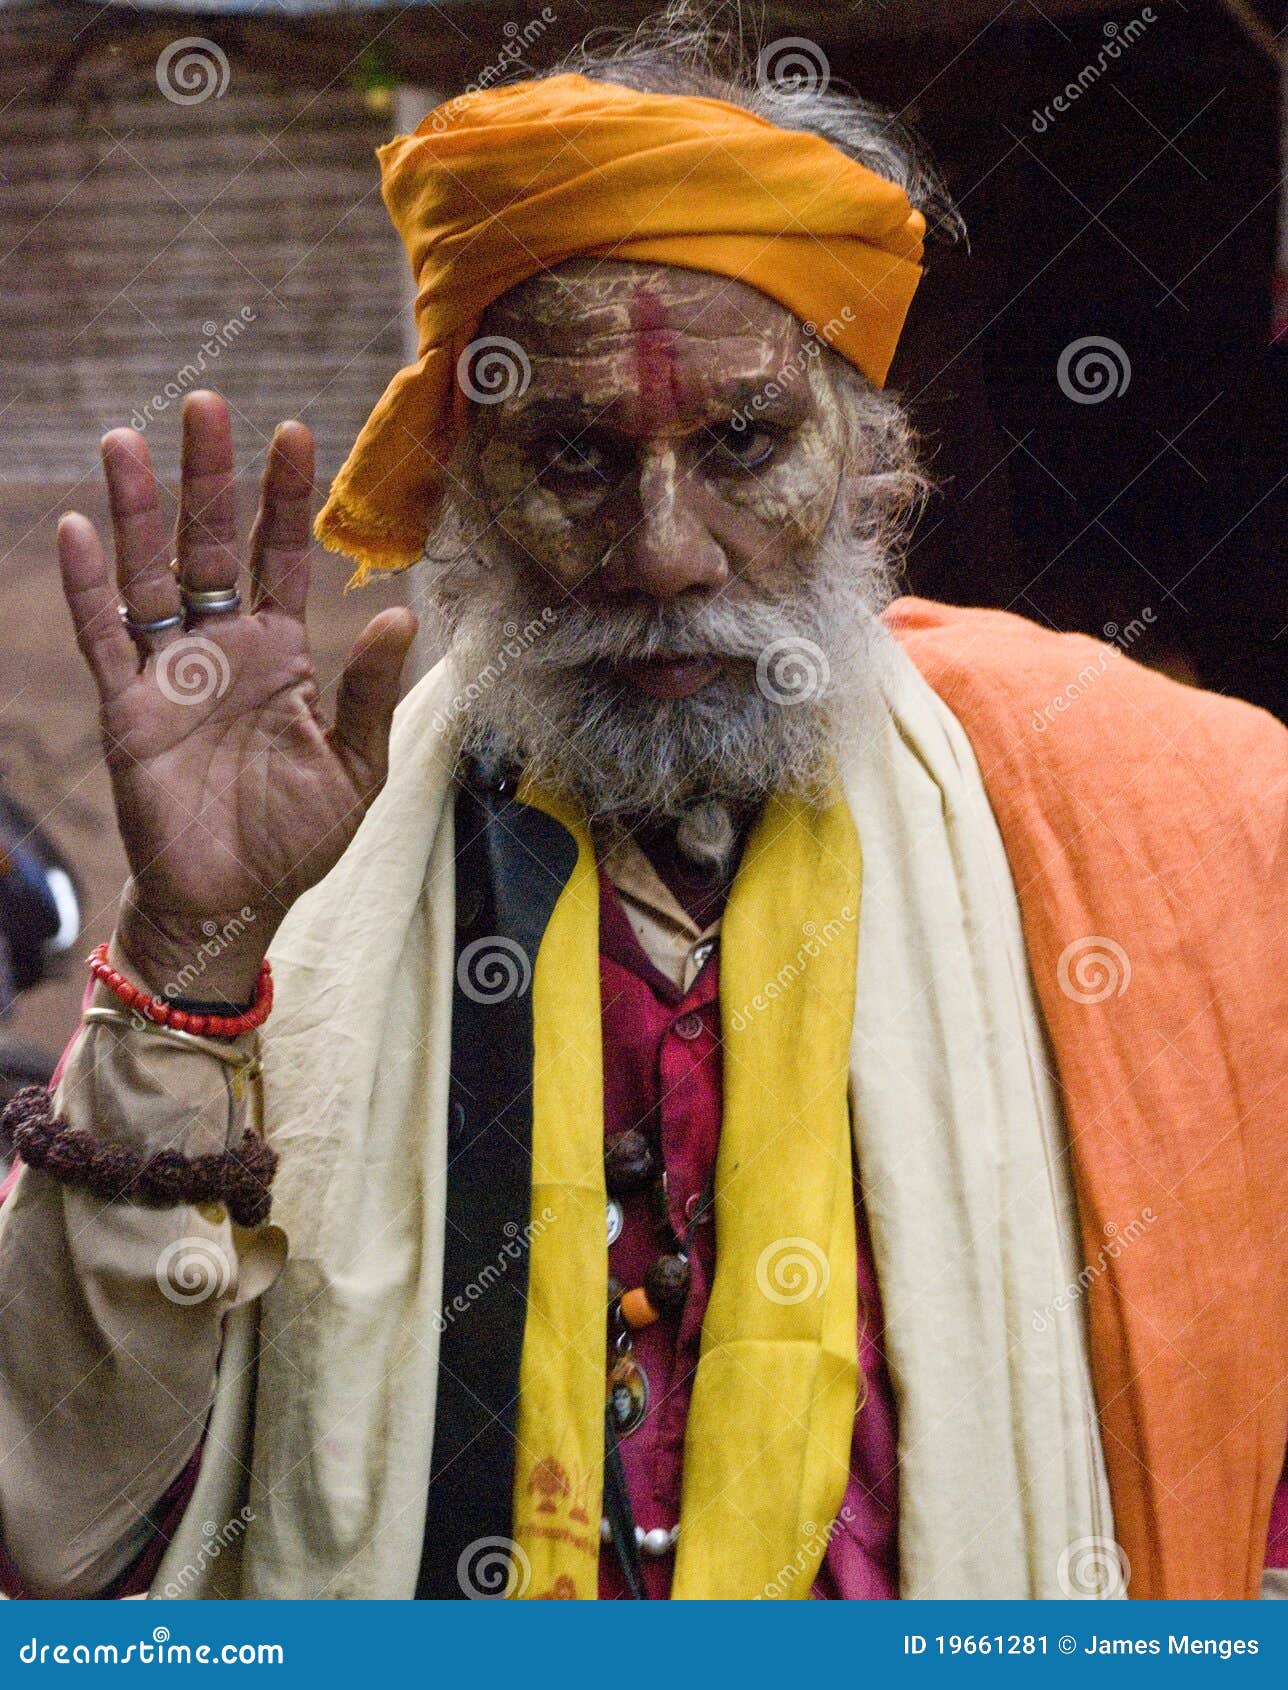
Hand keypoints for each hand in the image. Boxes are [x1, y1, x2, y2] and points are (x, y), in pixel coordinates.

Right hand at [58, 390, 417, 1000]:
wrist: (234, 901)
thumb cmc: (298, 836)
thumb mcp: (354, 766)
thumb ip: (366, 692)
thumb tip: (399, 618)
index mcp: (280, 653)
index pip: (280, 557)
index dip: (284, 498)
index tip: (295, 431)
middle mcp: (221, 649)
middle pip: (209, 545)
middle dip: (208, 477)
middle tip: (205, 404)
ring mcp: (169, 675)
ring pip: (148, 576)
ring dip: (135, 511)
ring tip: (125, 440)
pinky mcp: (127, 712)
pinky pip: (104, 640)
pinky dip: (90, 588)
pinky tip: (79, 529)